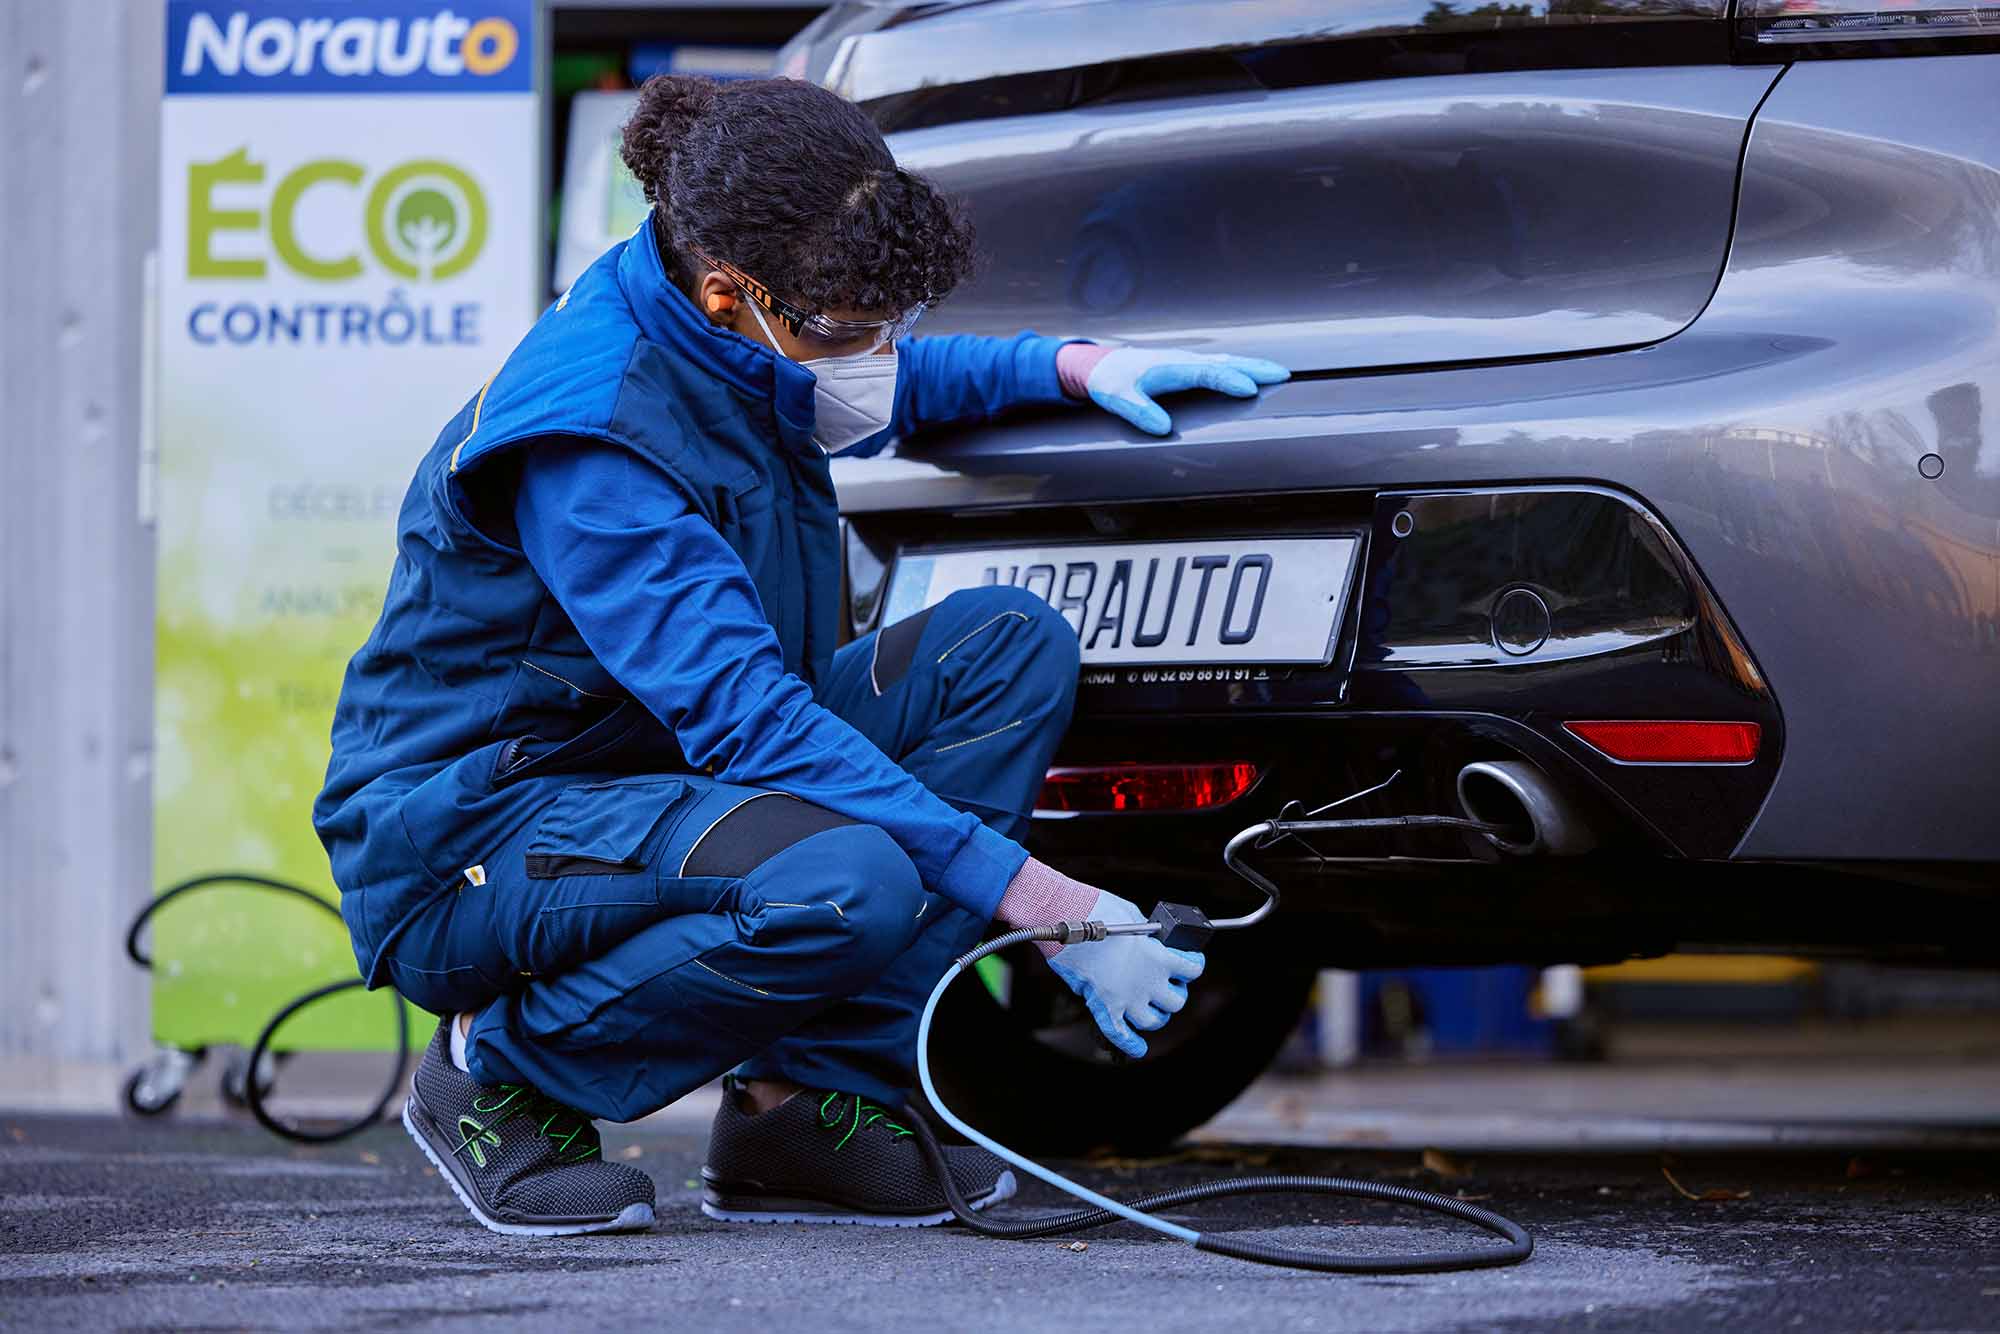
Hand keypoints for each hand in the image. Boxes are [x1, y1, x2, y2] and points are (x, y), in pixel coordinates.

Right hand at [1044, 889, 1204, 1057]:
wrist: (1066, 917)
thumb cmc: (1098, 909)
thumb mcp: (1134, 915)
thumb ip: (1148, 935)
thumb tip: (1151, 942)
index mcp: (1159, 957)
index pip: (1192, 969)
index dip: (1194, 964)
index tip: (1191, 961)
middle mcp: (1147, 982)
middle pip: (1176, 1001)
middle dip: (1175, 993)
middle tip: (1169, 984)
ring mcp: (1126, 997)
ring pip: (1153, 1021)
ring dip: (1156, 1015)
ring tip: (1152, 1006)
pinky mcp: (1103, 1006)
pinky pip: (1120, 1034)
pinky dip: (1130, 1044)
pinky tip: (1138, 1047)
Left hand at [1085, 346, 1289, 436]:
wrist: (1100, 366)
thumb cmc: (1110, 382)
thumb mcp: (1119, 398)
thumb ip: (1140, 412)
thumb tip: (1163, 427)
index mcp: (1172, 367)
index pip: (1207, 373)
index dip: (1229, 381)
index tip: (1250, 389)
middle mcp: (1184, 361)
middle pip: (1226, 362)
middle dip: (1255, 368)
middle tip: (1283, 374)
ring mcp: (1187, 363)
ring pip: (1226, 362)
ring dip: (1252, 366)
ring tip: (1278, 373)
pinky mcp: (1186, 367)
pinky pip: (1219, 366)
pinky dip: (1239, 368)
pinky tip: (1250, 375)